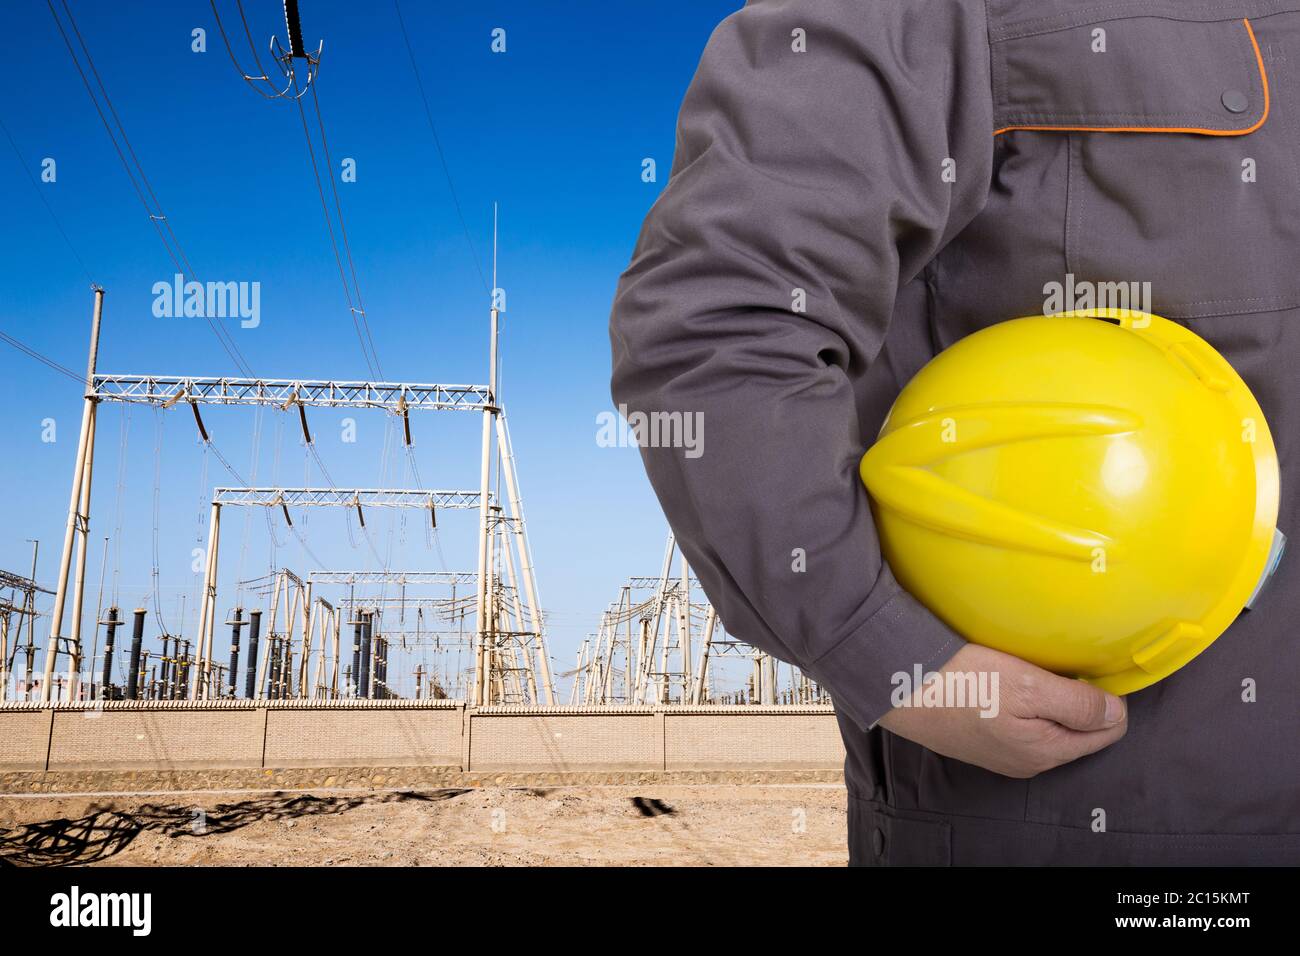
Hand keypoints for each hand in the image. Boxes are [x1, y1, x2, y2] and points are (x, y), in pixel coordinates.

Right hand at [876, 642, 1127, 777]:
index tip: (1086, 667)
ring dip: (1047, 699)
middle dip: (1077, 699)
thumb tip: (1118, 713)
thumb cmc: (961, 682)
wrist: (896, 683)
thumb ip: (1078, 704)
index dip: (1106, 697)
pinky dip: (1020, 702)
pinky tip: (1002, 679)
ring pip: (1047, 725)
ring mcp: (1000, 753)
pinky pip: (1018, 723)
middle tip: (1054, 664)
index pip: (1107, 731)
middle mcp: (1026, 761)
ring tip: (1027, 669)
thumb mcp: (1029, 686)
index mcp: (1045, 752)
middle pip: (1077, 729)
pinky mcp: (978, 740)